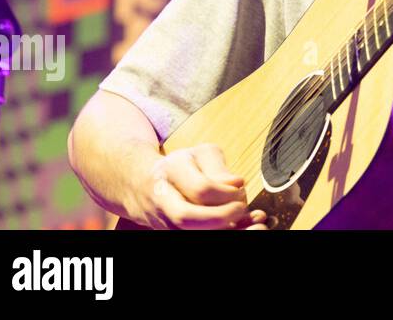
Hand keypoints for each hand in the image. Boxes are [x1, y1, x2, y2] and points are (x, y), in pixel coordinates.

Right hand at [129, 144, 267, 229]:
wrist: (142, 185)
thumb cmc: (181, 167)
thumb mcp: (201, 155)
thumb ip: (219, 168)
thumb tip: (237, 184)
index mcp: (172, 170)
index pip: (201, 188)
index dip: (226, 193)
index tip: (240, 189)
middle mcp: (162, 198)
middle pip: (185, 217)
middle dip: (218, 217)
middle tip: (240, 209)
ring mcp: (162, 220)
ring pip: (187, 232)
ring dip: (224, 230)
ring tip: (251, 224)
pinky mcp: (170, 232)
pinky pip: (193, 237)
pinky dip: (220, 234)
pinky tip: (240, 228)